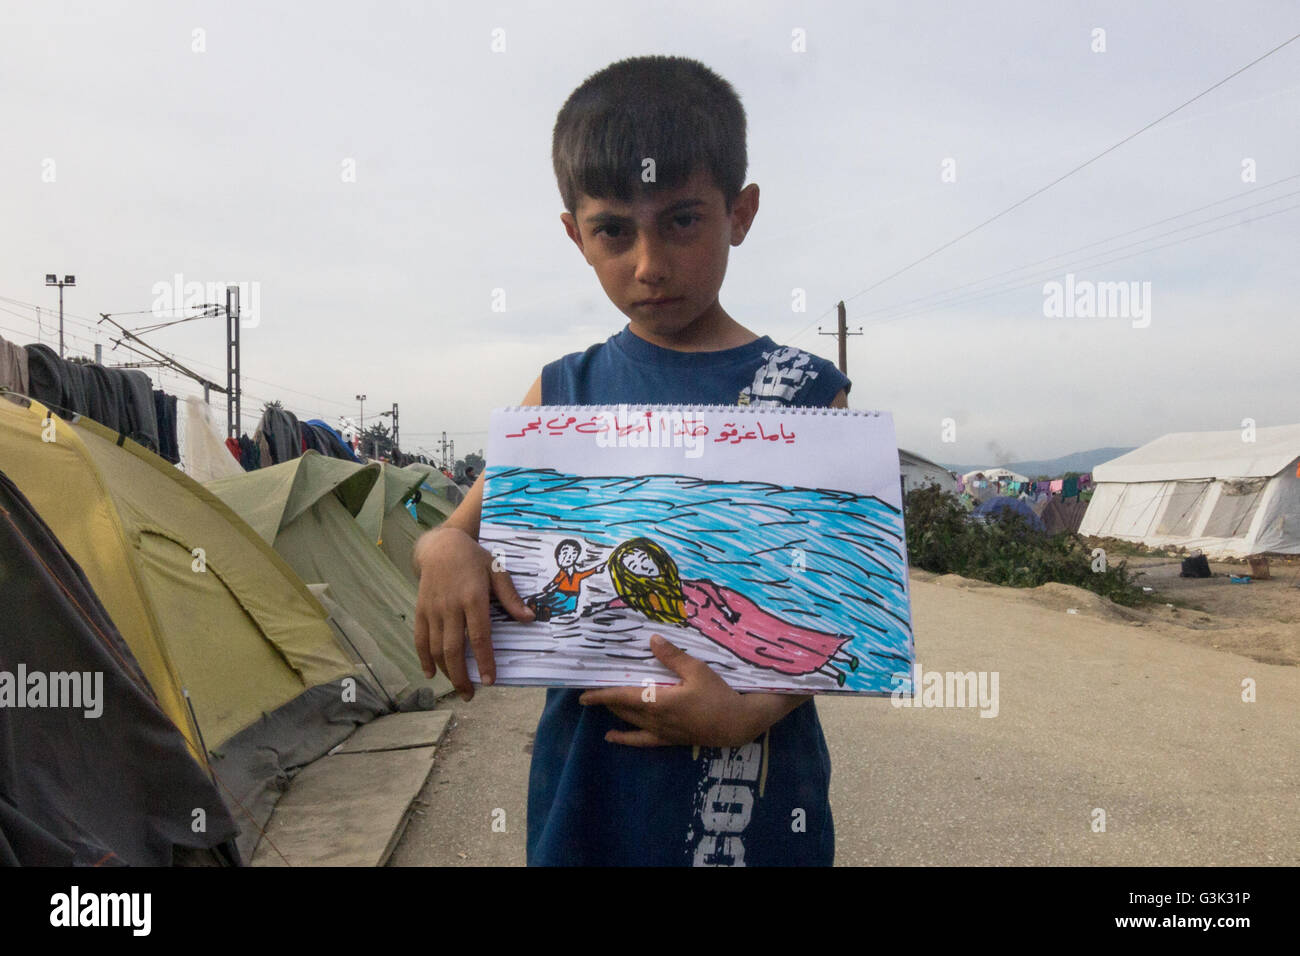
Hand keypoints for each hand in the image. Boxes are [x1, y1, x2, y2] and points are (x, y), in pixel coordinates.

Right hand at [413, 527, 534, 700]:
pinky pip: (420, 639)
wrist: (441, 546)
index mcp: (473, 597)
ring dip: (446, 671)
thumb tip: (529, 618)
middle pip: (454, 649)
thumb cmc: (474, 559)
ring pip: (436, 648)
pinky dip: (424, 658)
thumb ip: (511, 597)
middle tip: (470, 695)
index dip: (484, 660)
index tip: (489, 680)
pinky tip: (431, 674)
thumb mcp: (497, 571)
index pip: (479, 636)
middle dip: (461, 676)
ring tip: (458, 687)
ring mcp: (433, 610)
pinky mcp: (420, 610)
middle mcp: (450, 606)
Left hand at [578, 635, 802, 746]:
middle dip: (605, 701)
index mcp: (658, 702)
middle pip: (622, 710)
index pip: (621, 697)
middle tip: (592, 690)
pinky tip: (612, 737)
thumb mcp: (698, 670)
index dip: (601, 695)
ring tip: (603, 704)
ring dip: (615, 713)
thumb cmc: (719, 695)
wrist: (738, 724)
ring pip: (630, 722)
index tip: (583, 693)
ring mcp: (661, 732)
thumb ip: (673, 656)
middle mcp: (655, 720)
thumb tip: (652, 640)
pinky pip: (641, 741)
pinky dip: (625, 739)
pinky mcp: (670, 739)